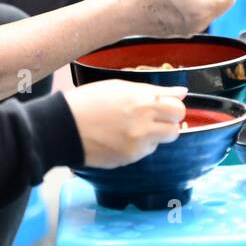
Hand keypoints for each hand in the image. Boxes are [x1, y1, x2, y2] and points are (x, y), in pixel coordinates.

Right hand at [63, 80, 186, 167]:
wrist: (63, 126)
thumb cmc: (88, 101)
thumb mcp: (120, 87)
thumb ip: (154, 91)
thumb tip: (182, 92)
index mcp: (142, 100)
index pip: (177, 108)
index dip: (173, 107)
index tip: (166, 106)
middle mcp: (144, 123)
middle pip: (175, 127)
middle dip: (168, 123)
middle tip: (154, 119)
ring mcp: (138, 143)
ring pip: (162, 141)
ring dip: (154, 135)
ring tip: (132, 128)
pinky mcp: (130, 158)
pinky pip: (145, 152)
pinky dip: (139, 145)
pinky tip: (121, 137)